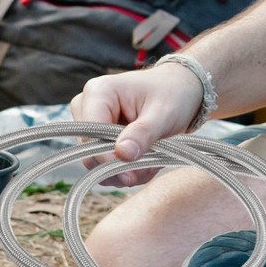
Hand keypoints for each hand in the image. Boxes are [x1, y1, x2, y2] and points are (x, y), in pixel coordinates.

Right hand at [70, 62, 203, 185]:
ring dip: (128, 171)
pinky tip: (148, 160)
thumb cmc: (171, 94)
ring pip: (98, 164)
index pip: (90, 134)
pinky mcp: (97, 140)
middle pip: (90, 152)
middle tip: (150, 166)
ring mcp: (90, 126)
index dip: (107, 157)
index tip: (131, 174)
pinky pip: (106, 167)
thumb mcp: (163, 113)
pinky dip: (129, 170)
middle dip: (121, 167)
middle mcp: (86, 108)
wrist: (179, 92)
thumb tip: (122, 154)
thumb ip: (143, 133)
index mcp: (98, 92)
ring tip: (154, 161)